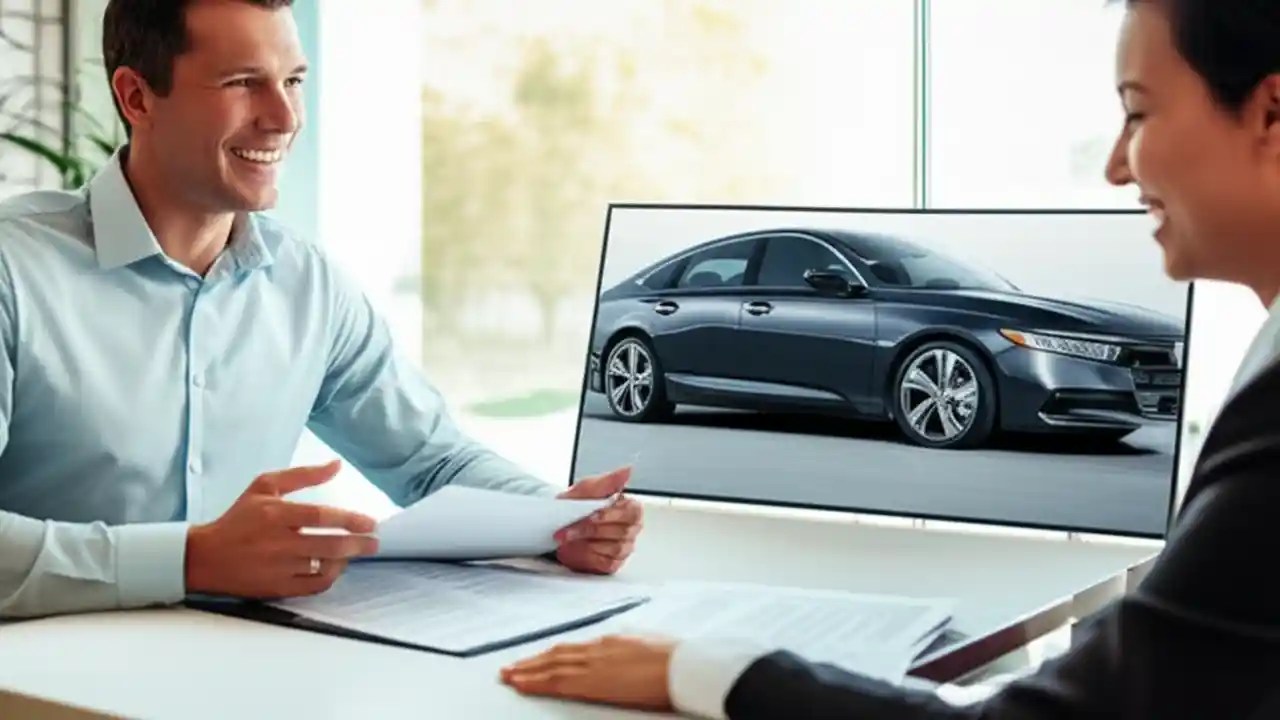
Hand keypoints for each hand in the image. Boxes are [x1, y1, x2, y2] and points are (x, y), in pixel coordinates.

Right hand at [185, 459, 379, 597]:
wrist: (206, 557)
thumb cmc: (238, 519)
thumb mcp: (265, 487)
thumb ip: (303, 476)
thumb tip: (336, 465)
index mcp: (275, 515)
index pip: (320, 517)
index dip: (349, 520)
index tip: (370, 522)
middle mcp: (278, 543)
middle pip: (328, 545)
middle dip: (358, 544)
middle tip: (374, 541)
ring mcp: (278, 568)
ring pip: (324, 567)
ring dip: (346, 560)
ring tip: (356, 552)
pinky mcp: (277, 588)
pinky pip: (314, 586)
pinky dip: (330, 577)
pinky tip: (336, 567)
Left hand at [500, 635, 675, 710]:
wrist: (683, 666)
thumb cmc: (675, 658)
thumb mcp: (648, 646)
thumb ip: (630, 649)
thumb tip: (624, 652)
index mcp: (611, 640)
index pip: (574, 648)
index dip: (552, 653)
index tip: (539, 658)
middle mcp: (597, 648)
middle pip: (557, 654)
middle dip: (532, 661)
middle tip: (511, 667)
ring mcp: (594, 664)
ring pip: (551, 666)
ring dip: (527, 671)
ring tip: (509, 676)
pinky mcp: (593, 682)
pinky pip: (557, 681)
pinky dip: (536, 682)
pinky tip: (522, 684)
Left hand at [554, 466, 642, 574]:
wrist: (558, 523)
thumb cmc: (577, 504)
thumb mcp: (588, 488)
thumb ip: (608, 481)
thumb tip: (627, 470)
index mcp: (630, 508)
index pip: (630, 513)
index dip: (609, 516)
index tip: (590, 516)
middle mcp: (631, 529)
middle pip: (619, 532)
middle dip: (590, 530)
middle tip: (568, 529)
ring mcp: (623, 548)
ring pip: (612, 548)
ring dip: (586, 543)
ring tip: (567, 538)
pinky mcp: (612, 563)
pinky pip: (605, 563)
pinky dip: (588, 556)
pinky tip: (576, 548)